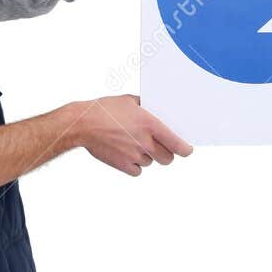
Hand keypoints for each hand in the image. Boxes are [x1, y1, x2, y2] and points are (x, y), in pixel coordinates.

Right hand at [74, 95, 192, 175]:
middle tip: (161, 148)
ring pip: (150, 163)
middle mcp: (145, 142)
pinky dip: (135, 165)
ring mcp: (134, 155)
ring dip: (147, 157)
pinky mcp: (123, 165)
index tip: (187, 150)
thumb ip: (146, 108)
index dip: (185, 150)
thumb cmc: (105, 109)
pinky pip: (137, 171)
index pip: (178, 144)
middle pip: (167, 159)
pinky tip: (127, 154)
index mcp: (150, 125)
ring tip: (134, 144)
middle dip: (166, 154)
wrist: (83, 124)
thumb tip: (157, 112)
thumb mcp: (130, 100)